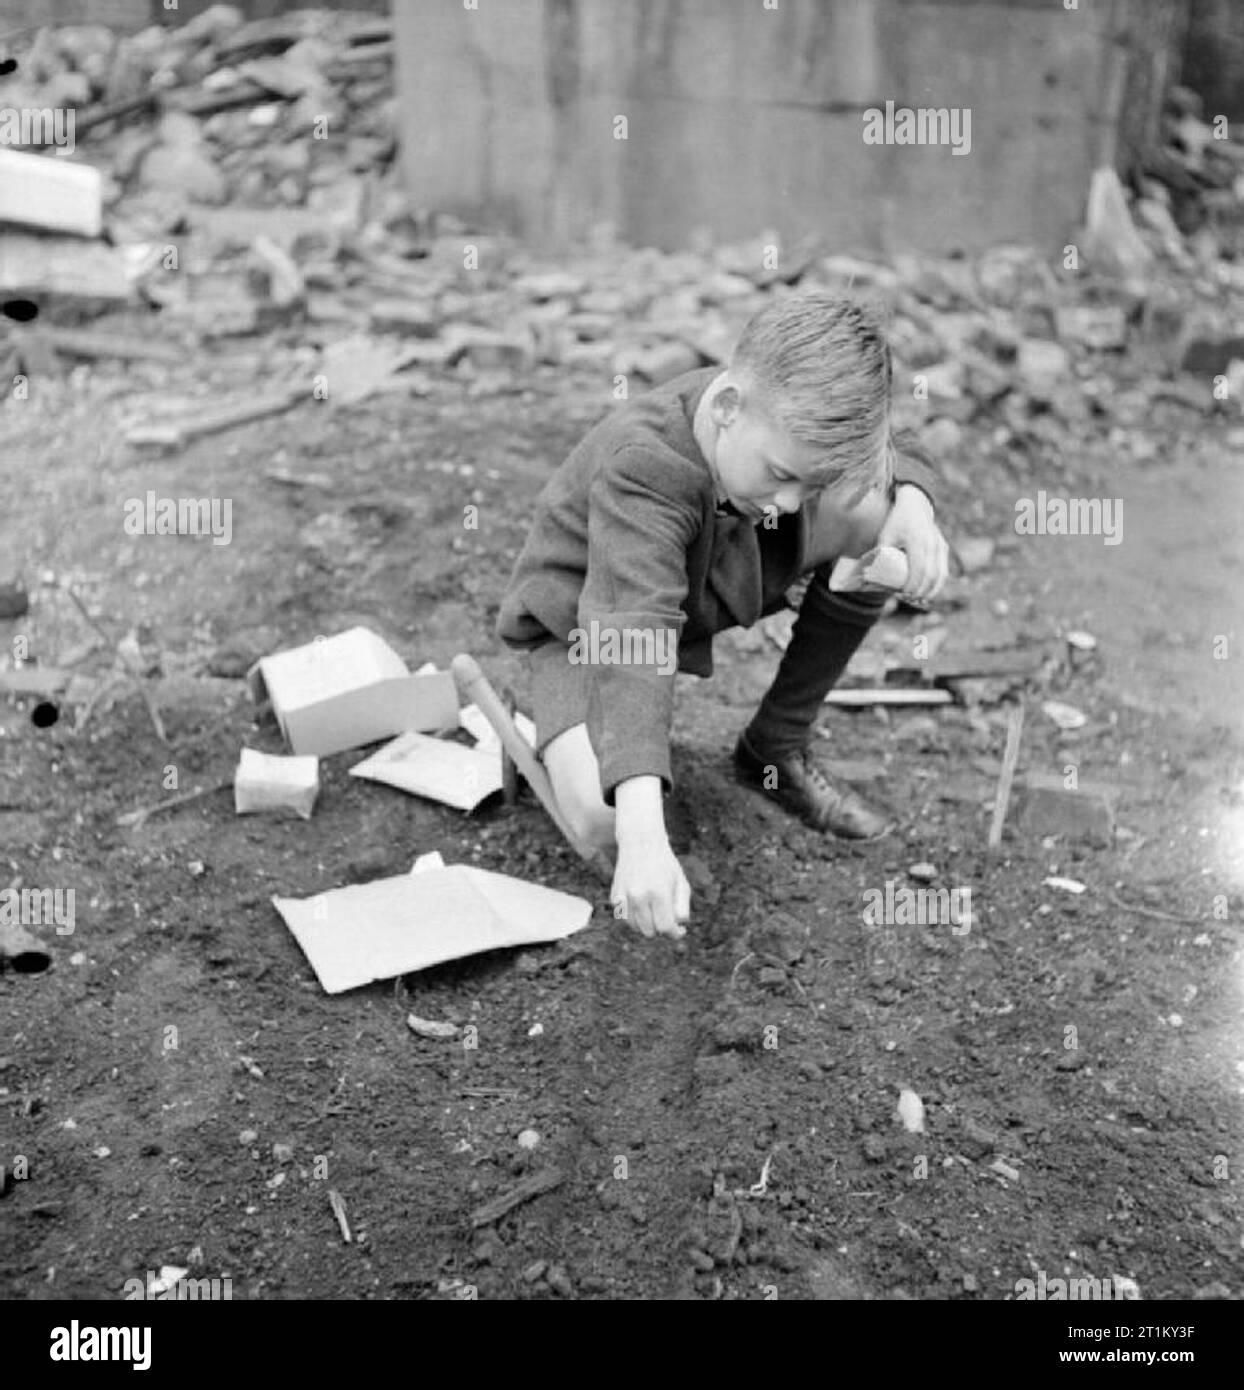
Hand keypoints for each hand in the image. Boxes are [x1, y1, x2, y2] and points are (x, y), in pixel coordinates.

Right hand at [610, 838, 690, 938]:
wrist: (640, 843)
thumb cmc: (665, 865)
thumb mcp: (681, 882)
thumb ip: (683, 907)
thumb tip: (678, 926)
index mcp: (658, 893)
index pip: (664, 927)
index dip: (674, 933)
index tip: (680, 931)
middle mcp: (639, 896)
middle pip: (649, 931)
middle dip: (660, 928)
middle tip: (667, 918)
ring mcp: (624, 896)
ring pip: (635, 928)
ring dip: (646, 924)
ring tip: (655, 911)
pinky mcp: (615, 896)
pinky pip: (625, 919)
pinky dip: (634, 917)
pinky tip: (642, 903)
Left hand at [877, 485, 949, 600]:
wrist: (915, 506)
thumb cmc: (896, 522)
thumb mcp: (885, 536)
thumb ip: (880, 554)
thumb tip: (866, 575)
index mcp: (918, 540)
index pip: (918, 569)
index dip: (912, 584)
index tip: (902, 594)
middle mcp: (932, 543)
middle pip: (931, 575)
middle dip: (921, 591)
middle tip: (909, 599)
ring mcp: (940, 545)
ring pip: (941, 574)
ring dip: (931, 590)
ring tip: (919, 599)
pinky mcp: (943, 548)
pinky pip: (943, 570)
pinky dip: (936, 583)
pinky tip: (928, 591)